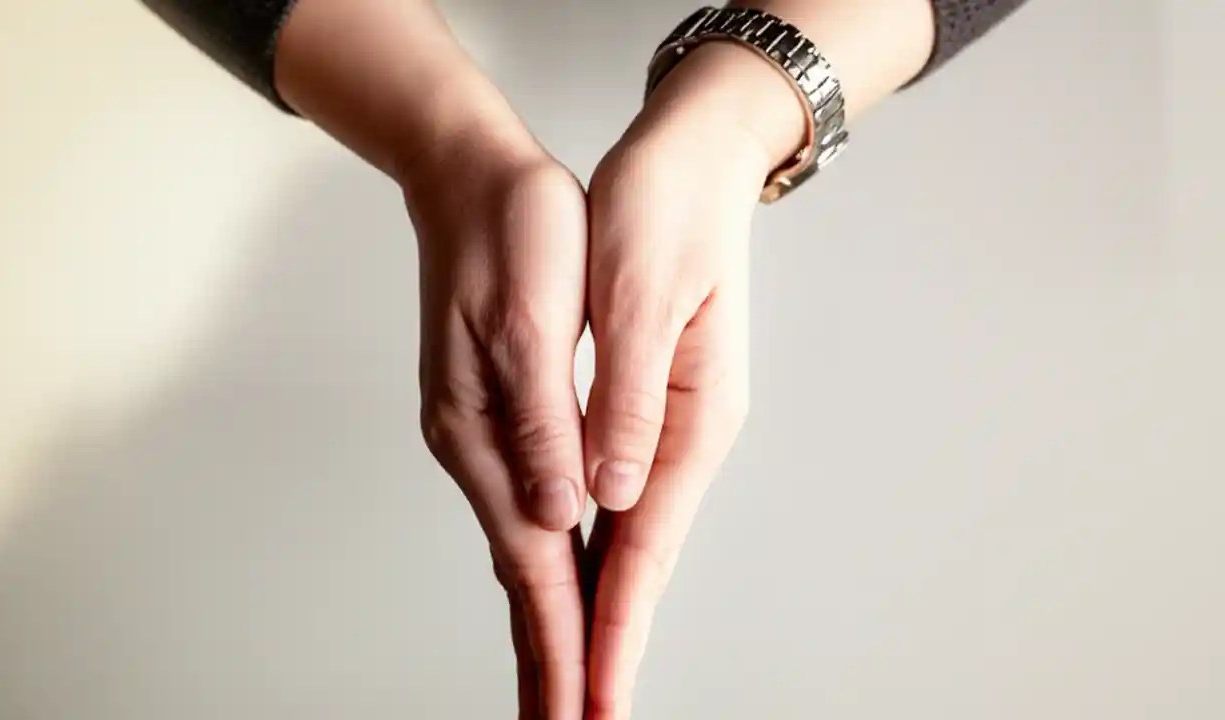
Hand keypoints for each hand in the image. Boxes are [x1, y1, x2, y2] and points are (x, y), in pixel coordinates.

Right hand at [405, 124, 588, 718]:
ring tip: (565, 684)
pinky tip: (553, 581)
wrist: (470, 177)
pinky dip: (541, 563)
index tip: (582, 712)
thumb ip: (545, 422)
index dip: (564, 647)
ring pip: (524, 550)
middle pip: (523, 578)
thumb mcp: (533, 320)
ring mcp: (483, 435)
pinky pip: (522, 510)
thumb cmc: (513, 233)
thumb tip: (559, 513)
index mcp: (491, 432)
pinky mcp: (493, 415)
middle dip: (547, 662)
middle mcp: (481, 448)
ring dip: (546, 621)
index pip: (538, 566)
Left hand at [581, 43, 804, 718]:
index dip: (610, 629)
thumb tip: (607, 495)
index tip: (589, 698)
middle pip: (637, 563)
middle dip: (604, 648)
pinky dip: (594, 556)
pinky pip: (615, 504)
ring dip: (598, 613)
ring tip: (573, 680)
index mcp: (687, 413)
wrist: (687, 159)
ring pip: (625, 541)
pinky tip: (580, 581)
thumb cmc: (663, 209)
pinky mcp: (643, 409)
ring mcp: (665, 427)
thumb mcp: (640, 293)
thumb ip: (625, 399)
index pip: (640, 546)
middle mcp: (680, 434)